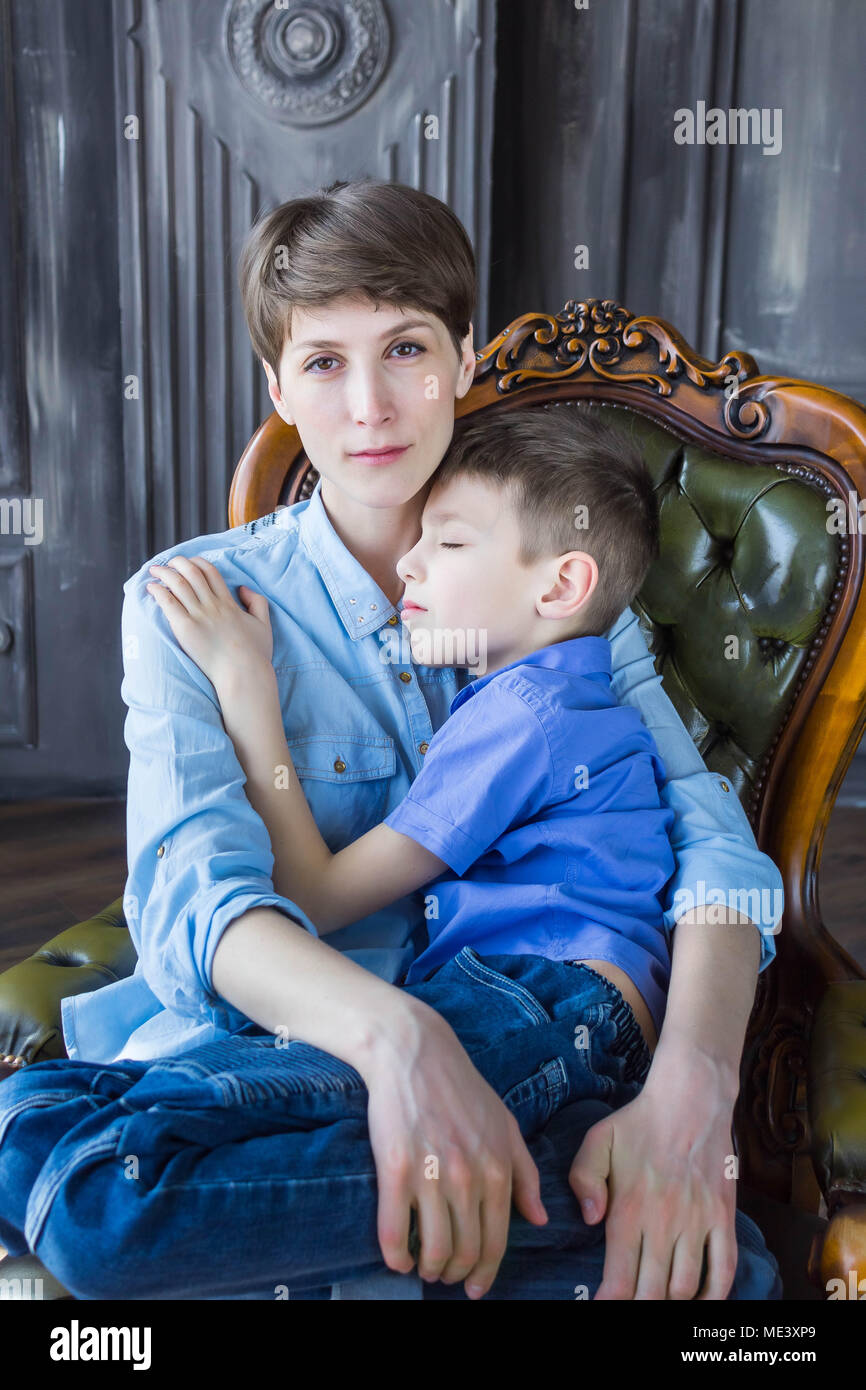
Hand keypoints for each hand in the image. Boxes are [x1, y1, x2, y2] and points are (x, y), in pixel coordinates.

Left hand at [145, 556, 272, 688]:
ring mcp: (199, 615)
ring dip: (164, 573)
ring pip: (178, 584)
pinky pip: (168, 603)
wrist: (244, 675)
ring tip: (154, 571)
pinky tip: (151, 588)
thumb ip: (257, 602)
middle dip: (177, 563)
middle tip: (167, 563)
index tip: (188, 563)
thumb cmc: (255, 655)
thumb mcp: (264, 624)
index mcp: (229, 603)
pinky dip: (158, 591)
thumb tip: (243, 588)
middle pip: (191, 573)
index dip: (197, 563)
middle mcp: (213, 605)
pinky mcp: (186, 628)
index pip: (210, 572)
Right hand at [363, 1001, 548, 1298]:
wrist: (415, 1053)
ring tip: (424, 1267)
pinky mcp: (395, 1170)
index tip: (475, 1288)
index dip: (485, 1274)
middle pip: (465, 1252)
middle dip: (456, 1275)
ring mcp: (431, 1176)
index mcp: (498, 1170)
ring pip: (433, 1249)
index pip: (496, 1242)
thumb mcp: (506, 1125)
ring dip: (428, 1269)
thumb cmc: (462, 1088)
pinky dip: (395, 1256)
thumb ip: (525, 1173)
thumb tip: (539, 1218)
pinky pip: (393, 1231)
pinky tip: (397, 1259)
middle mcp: (468, 1178)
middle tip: (446, 1276)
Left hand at [568, 1053, 738, 1298]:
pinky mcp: (724, 1218)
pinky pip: (725, 1270)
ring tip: (658, 1303)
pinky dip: (714, 1296)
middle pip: (652, 1291)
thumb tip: (590, 1221)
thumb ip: (584, 1180)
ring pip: (686, 1288)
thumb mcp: (596, 1141)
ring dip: (671, 1303)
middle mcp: (664, 1222)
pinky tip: (699, 1301)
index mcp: (629, 1208)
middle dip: (639, 1307)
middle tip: (631, 1306)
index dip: (609, 1302)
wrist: (691, 1099)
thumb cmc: (638, 1123)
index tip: (602, 1306)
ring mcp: (698, 1222)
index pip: (619, 1278)